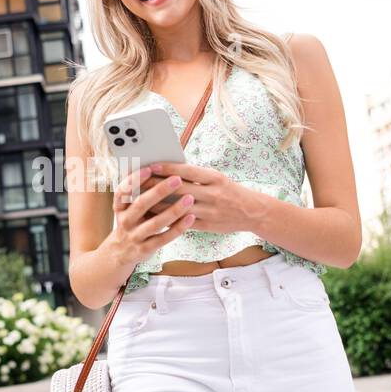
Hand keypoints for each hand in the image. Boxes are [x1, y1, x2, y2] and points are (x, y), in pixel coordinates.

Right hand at [109, 164, 198, 266]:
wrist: (120, 253)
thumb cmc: (132, 223)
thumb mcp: (128, 209)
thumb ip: (140, 193)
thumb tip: (162, 171)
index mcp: (119, 207)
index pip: (123, 191)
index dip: (135, 179)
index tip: (150, 168)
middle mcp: (125, 221)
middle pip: (141, 204)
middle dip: (159, 191)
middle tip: (177, 179)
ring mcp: (134, 236)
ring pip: (155, 223)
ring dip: (173, 210)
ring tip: (189, 198)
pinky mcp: (145, 249)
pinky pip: (164, 238)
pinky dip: (178, 228)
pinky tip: (190, 218)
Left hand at [139, 162, 258, 234]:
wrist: (252, 211)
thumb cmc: (230, 191)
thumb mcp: (217, 179)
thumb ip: (196, 176)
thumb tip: (170, 171)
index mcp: (215, 178)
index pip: (187, 171)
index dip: (168, 168)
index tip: (151, 166)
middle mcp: (213, 194)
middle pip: (180, 189)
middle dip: (157, 186)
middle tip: (138, 184)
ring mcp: (210, 211)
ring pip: (179, 208)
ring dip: (158, 205)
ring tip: (141, 202)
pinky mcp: (208, 225)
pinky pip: (184, 223)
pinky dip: (169, 220)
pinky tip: (155, 219)